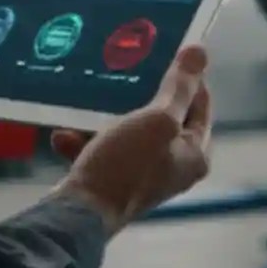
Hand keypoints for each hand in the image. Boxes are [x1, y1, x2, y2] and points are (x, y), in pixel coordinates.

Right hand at [51, 47, 213, 234]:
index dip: (190, 78)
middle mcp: (175, 167)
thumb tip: (200, 52)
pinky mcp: (114, 183)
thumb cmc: (127, 165)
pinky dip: (86, 141)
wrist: (79, 215)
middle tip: (132, 67)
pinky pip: (104, 152)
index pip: (202, 106)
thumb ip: (179, 88)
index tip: (171, 51)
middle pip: (167, 119)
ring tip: (95, 96)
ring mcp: (144, 177)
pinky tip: (64, 133)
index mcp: (195, 154)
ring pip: (133, 133)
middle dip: (147, 94)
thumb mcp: (157, 121)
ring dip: (109, 118)